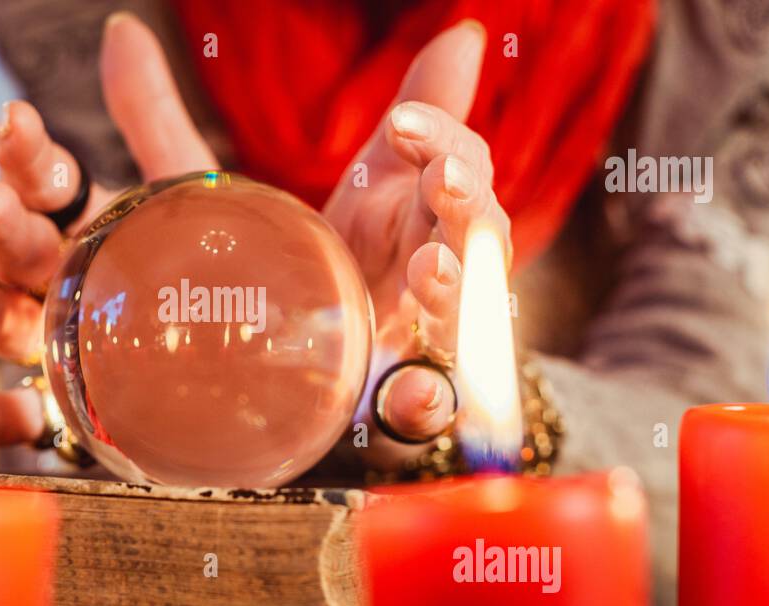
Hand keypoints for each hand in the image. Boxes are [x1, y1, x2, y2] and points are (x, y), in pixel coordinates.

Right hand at [0, 12, 218, 445]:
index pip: (42, 184)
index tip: (15, 121)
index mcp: (86, 225)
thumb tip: (120, 28)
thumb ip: (150, 114)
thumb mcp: (187, 185)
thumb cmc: (218, 264)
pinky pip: (27, 423)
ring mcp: (64, 349)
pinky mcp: (78, 415)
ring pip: (5, 325)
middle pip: (17, 251)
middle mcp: (64, 283)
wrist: (270, 354)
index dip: (24, 155)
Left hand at [324, 21, 511, 448]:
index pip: (454, 163)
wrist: (294, 360)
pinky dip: (429, 402)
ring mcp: (420, 334)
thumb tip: (469, 31)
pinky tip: (417, 395)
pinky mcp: (401, 399)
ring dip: (454, 289)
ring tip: (430, 268)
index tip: (399, 120)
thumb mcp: (368, 179)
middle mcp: (434, 266)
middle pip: (474, 232)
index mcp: (421, 209)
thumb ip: (412, 110)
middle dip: (466, 203)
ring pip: (461, 311)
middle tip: (444, 179)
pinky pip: (430, 405)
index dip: (441, 138)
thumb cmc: (344, 257)